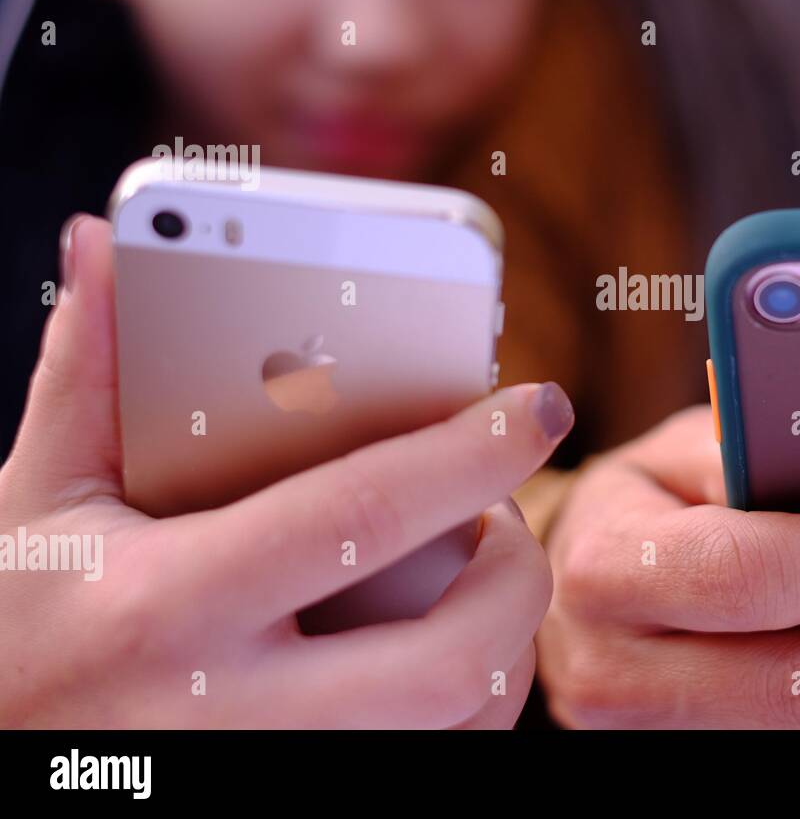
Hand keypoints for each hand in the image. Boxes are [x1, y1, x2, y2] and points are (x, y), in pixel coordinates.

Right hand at [0, 215, 572, 727]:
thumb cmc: (17, 637)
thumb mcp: (38, 505)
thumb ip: (84, 375)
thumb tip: (101, 244)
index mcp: (170, 608)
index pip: (358, 516)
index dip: (467, 453)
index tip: (539, 404)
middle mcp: (233, 717)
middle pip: (450, 656)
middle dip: (513, 572)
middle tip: (502, 516)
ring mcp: (279, 779)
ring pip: (461, 728)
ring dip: (503, 643)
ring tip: (477, 579)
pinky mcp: (303, 807)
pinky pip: (438, 770)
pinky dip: (471, 709)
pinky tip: (443, 653)